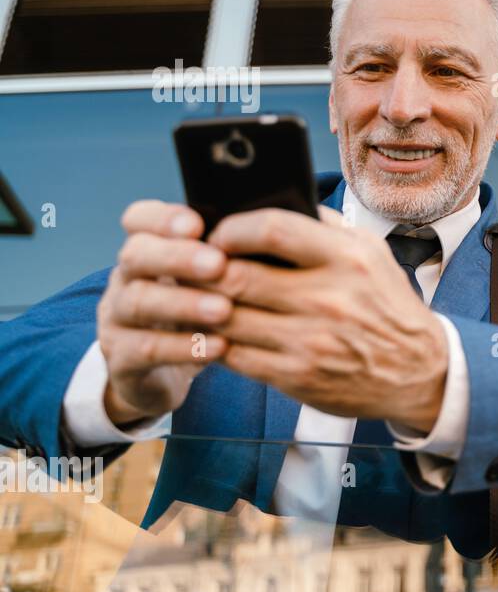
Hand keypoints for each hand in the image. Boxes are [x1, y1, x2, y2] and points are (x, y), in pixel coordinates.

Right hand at [98, 201, 232, 423]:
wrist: (165, 374)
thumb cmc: (202, 312)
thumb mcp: (213, 279)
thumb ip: (235, 252)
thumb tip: (287, 222)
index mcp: (151, 248)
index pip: (139, 218)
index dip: (163, 217)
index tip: (197, 223)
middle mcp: (127, 278)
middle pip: (135, 255)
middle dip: (177, 257)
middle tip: (217, 264)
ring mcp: (117, 319)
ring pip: (137, 301)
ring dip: (183, 303)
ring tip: (224, 310)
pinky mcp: (122, 359)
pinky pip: (145, 350)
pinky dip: (183, 347)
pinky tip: (219, 346)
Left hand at [200, 207, 447, 430]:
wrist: (419, 370)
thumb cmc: (387, 307)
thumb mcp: (372, 255)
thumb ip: (326, 227)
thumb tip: (273, 200)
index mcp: (348, 259)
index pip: (273, 229)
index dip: (232, 229)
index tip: (218, 234)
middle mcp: (330, 299)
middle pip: (238, 276)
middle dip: (206, 270)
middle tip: (196, 268)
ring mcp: (311, 340)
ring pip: (228, 317)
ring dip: (204, 307)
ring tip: (198, 298)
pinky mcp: (298, 376)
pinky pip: (236, 355)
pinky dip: (217, 342)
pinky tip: (217, 332)